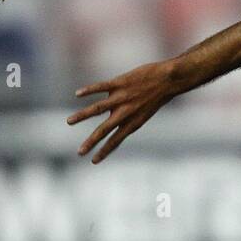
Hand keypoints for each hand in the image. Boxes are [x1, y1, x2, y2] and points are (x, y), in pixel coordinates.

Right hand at [66, 60, 183, 162]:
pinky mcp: (120, 83)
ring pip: (98, 108)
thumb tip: (110, 115)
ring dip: (82, 115)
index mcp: (133, 121)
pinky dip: (89, 90)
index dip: (105, 151)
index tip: (94, 161)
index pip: (116, 140)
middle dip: (91, 142)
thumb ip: (128, 116)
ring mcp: (122, 98)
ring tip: (69, 121)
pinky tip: (77, 94)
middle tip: (79, 152)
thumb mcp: (145, 111)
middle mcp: (126, 112)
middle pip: (105, 130)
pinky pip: (101, 87)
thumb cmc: (159, 95)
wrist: (171, 79)